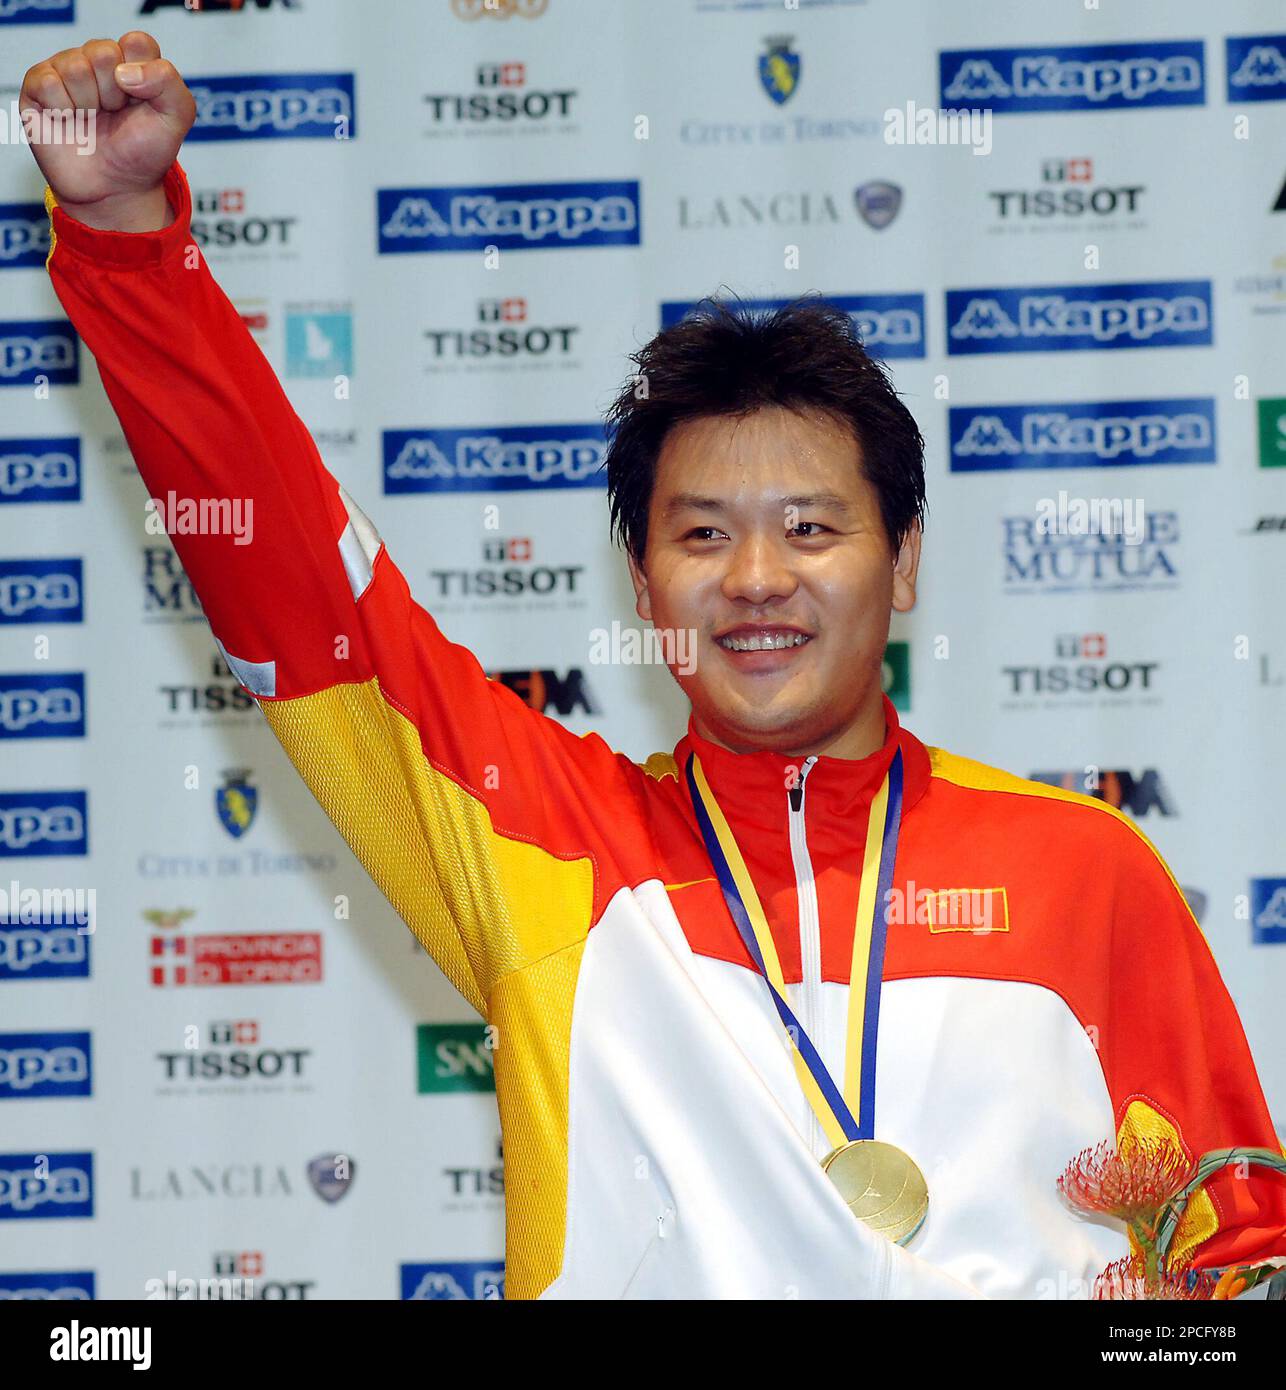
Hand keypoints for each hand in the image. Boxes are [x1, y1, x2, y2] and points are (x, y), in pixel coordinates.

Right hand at [20, 30, 195, 231]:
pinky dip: (64, 108)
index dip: (143, 77)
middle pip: (103, 52)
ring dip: (90, 103)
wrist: (116, 188)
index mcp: (131, 60)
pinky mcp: (38, 87)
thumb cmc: (144, 152)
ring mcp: (66, 70)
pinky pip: (48, 81)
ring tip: (93, 119)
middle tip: (116, 114)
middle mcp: (97, 60)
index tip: (143, 103)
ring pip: (75, 66)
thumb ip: (168, 81)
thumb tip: (122, 71)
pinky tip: (71, 121)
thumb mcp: (177, 117)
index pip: (137, 42)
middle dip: (116, 93)